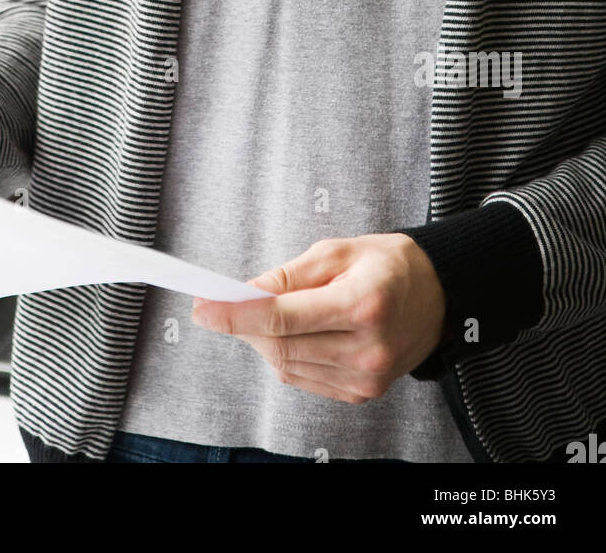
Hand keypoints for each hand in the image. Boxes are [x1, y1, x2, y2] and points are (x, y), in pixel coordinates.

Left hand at [191, 233, 447, 402]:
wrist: (440, 293)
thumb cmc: (391, 264)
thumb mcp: (339, 250)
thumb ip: (288, 274)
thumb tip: (245, 292)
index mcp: (362, 305)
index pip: (283, 317)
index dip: (236, 314)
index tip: (204, 306)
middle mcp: (367, 349)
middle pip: (280, 346)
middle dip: (242, 325)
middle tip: (218, 303)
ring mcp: (367, 377)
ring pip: (288, 366)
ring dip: (263, 340)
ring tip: (265, 311)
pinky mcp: (363, 392)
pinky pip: (305, 378)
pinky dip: (286, 355)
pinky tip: (292, 333)